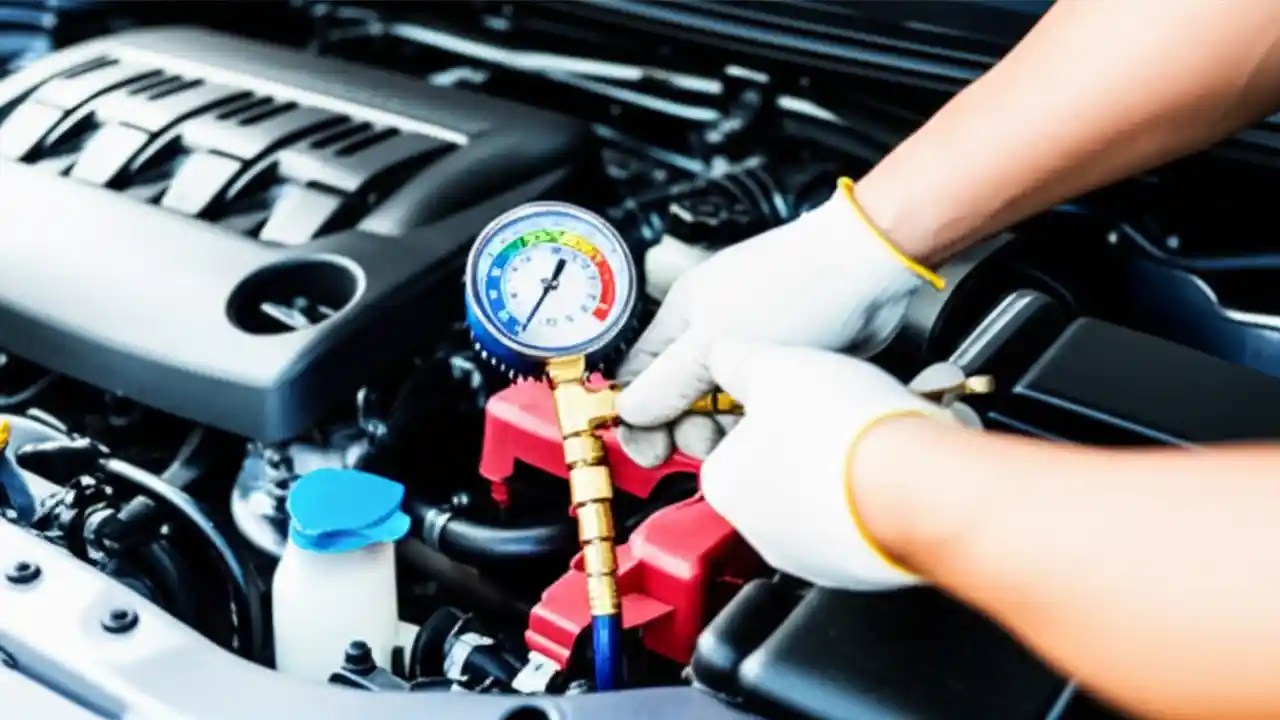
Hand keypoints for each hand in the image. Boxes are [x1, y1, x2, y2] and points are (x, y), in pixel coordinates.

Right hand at [617, 179, 937, 467]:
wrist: (871, 272)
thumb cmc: (793, 289)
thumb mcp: (714, 341)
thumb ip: (667, 383)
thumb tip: (628, 412)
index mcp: (683, 316)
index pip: (639, 376)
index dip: (638, 417)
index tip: (649, 452)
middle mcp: (713, 331)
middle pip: (680, 397)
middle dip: (687, 428)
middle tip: (705, 444)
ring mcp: (753, 346)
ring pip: (721, 405)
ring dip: (726, 429)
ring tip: (744, 436)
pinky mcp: (788, 360)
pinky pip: (760, 404)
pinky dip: (760, 420)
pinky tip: (772, 427)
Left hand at [699, 341, 953, 590]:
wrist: (916, 486)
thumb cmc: (841, 433)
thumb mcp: (775, 369)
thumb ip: (739, 362)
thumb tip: (725, 355)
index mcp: (726, 484)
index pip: (729, 444)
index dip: (764, 413)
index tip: (791, 398)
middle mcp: (760, 531)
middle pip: (777, 475)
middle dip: (807, 443)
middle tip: (837, 414)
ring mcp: (810, 557)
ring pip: (821, 503)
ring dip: (843, 473)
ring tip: (872, 440)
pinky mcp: (859, 572)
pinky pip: (861, 528)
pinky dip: (874, 504)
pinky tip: (894, 473)